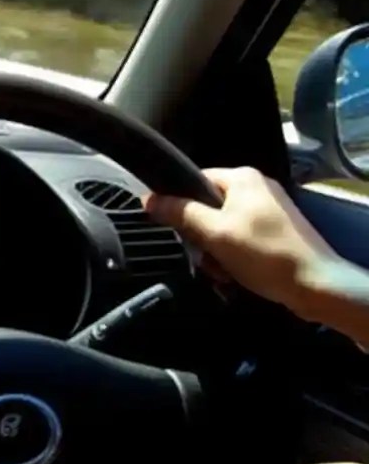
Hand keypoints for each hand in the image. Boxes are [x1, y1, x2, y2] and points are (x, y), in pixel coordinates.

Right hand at [144, 167, 343, 317]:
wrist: (316, 286)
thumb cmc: (265, 254)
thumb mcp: (214, 233)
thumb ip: (179, 213)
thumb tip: (148, 200)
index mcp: (243, 177)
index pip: (194, 180)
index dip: (178, 204)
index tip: (171, 228)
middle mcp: (257, 187)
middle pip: (207, 207)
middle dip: (200, 236)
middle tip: (205, 257)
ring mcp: (269, 210)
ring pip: (222, 226)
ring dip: (215, 250)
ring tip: (223, 270)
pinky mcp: (277, 232)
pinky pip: (240, 238)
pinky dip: (232, 255)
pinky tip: (236, 273)